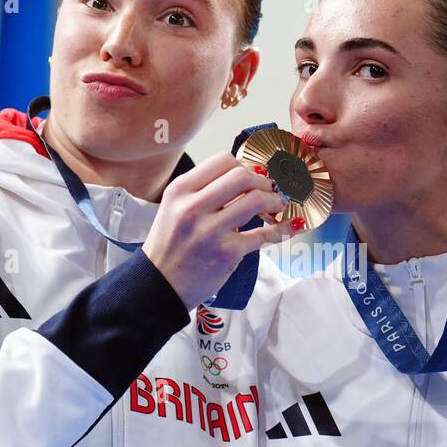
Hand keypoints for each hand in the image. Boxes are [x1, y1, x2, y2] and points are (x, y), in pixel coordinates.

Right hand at [142, 153, 291, 308]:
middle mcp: (193, 207)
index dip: (245, 166)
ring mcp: (210, 231)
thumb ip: (203, 192)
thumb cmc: (169, 247)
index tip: (253, 176)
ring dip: (274, 201)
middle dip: (263, 181)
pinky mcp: (227, 253)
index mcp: (180, 191)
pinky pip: (262, 235)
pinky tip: (286, 228)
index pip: (222, 161)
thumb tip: (244, 179)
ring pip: (256, 200)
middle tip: (269, 189)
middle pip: (242, 176)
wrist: (160, 286)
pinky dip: (280, 230)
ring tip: (276, 207)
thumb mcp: (174, 209)